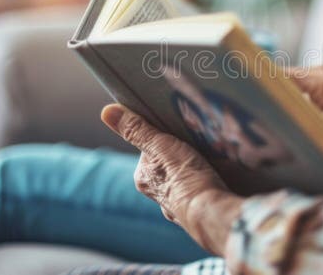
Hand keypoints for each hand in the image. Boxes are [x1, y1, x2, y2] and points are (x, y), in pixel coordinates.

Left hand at [101, 104, 242, 255]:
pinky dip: (205, 184)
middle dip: (180, 154)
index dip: (163, 136)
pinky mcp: (197, 209)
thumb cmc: (183, 178)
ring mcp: (177, 203)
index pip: (149, 148)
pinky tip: (214, 179)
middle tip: (197, 144)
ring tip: (208, 160)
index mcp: (143, 178)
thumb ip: (137, 129)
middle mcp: (156, 193)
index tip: (178, 130)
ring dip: (194, 170)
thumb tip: (107, 111)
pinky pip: (199, 191)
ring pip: (183, 179)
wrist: (210, 211)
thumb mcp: (160, 145)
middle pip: (166, 164)